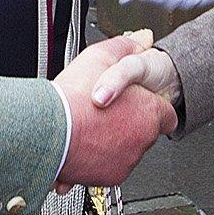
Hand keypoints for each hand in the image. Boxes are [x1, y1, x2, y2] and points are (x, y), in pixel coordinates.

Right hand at [53, 33, 176, 192]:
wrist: (47, 133)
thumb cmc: (73, 98)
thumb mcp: (101, 57)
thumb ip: (125, 46)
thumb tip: (143, 38)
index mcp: (148, 112)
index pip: (166, 115)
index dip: (151, 106)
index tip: (138, 105)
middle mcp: (141, 140)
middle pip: (143, 132)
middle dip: (127, 123)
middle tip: (105, 112)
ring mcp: (126, 161)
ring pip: (124, 150)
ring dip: (110, 141)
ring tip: (88, 127)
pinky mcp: (108, 176)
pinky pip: (106, 167)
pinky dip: (95, 159)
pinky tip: (80, 144)